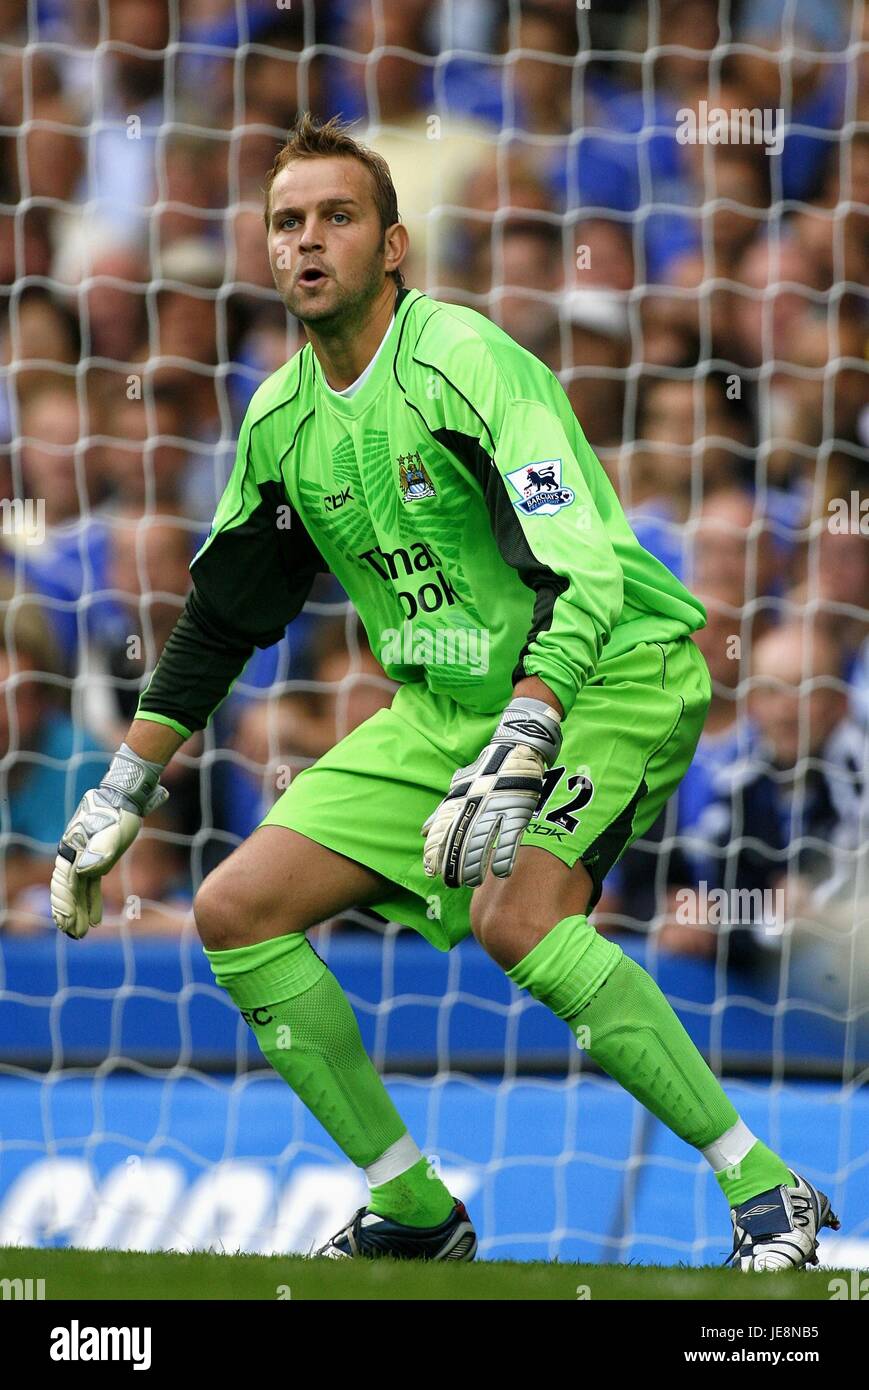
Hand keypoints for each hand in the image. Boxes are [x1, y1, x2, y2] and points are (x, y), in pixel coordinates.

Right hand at [50, 743, 168, 939]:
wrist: (126, 798)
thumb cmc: (119, 814)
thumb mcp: (112, 832)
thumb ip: (99, 851)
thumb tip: (85, 871)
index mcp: (71, 850)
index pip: (65, 883)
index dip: (65, 904)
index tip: (68, 923)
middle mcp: (73, 856)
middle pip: (67, 891)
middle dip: (69, 914)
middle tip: (75, 936)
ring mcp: (84, 860)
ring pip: (78, 892)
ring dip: (79, 913)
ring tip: (82, 935)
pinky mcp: (97, 861)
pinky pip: (90, 887)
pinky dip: (91, 903)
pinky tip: (96, 920)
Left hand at [421, 697, 561, 887]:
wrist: (514, 751)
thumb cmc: (484, 773)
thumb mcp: (458, 790)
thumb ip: (441, 813)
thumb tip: (424, 832)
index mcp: (458, 802)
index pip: (440, 832)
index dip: (434, 853)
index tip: (431, 872)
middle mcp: (473, 807)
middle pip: (458, 843)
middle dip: (452, 867)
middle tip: (452, 883)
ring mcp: (496, 810)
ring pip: (481, 845)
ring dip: (474, 867)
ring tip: (471, 882)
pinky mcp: (517, 812)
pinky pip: (509, 840)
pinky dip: (504, 858)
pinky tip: (500, 872)